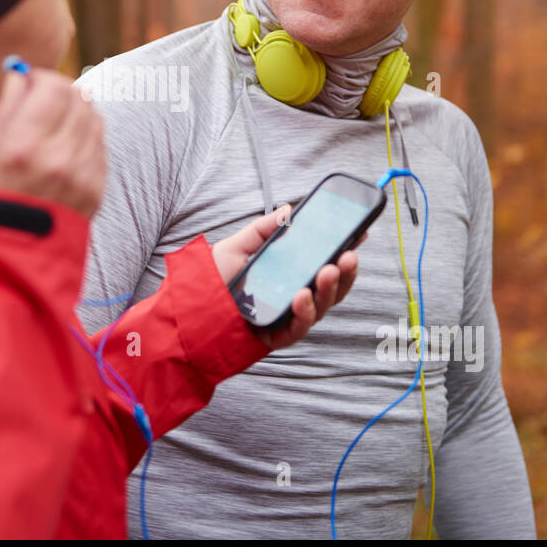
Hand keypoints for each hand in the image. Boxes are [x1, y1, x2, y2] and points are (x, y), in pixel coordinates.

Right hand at [0, 68, 106, 217]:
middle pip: (78, 98)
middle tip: (45, 102)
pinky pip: (101, 145)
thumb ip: (3, 111)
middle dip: (61, 92)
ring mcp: (82, 176)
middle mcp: (58, 159)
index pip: (53, 87)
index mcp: (22, 147)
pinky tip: (66, 149)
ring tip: (55, 127)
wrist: (8, 258)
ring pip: (94, 118)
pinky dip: (86, 138)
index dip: (42, 78)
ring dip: (76, 113)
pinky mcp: (96, 190)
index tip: (31, 84)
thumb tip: (19, 76)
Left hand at [209, 205, 361, 351]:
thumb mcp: (237, 247)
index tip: (358, 233)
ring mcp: (288, 318)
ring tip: (328, 271)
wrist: (188, 312)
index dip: (344, 249)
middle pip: (332, 287)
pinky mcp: (277, 336)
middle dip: (345, 271)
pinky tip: (302, 295)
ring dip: (329, 289)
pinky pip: (298, 327)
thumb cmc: (214, 281)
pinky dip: (304, 312)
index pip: (325, 262)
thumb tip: (289, 209)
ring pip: (321, 307)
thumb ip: (263, 230)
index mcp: (291, 274)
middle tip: (348, 255)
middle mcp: (295, 296)